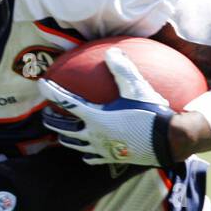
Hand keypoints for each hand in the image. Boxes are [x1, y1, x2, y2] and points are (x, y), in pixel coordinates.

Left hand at [38, 47, 175, 167]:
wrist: (169, 141)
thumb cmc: (152, 113)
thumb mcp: (137, 88)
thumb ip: (122, 69)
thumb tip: (111, 51)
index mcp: (95, 117)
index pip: (67, 102)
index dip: (52, 92)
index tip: (41, 84)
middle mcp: (94, 135)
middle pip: (64, 128)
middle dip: (52, 120)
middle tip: (46, 114)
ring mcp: (101, 149)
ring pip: (75, 145)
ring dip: (65, 137)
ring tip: (61, 134)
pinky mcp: (111, 159)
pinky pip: (92, 158)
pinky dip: (85, 153)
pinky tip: (86, 152)